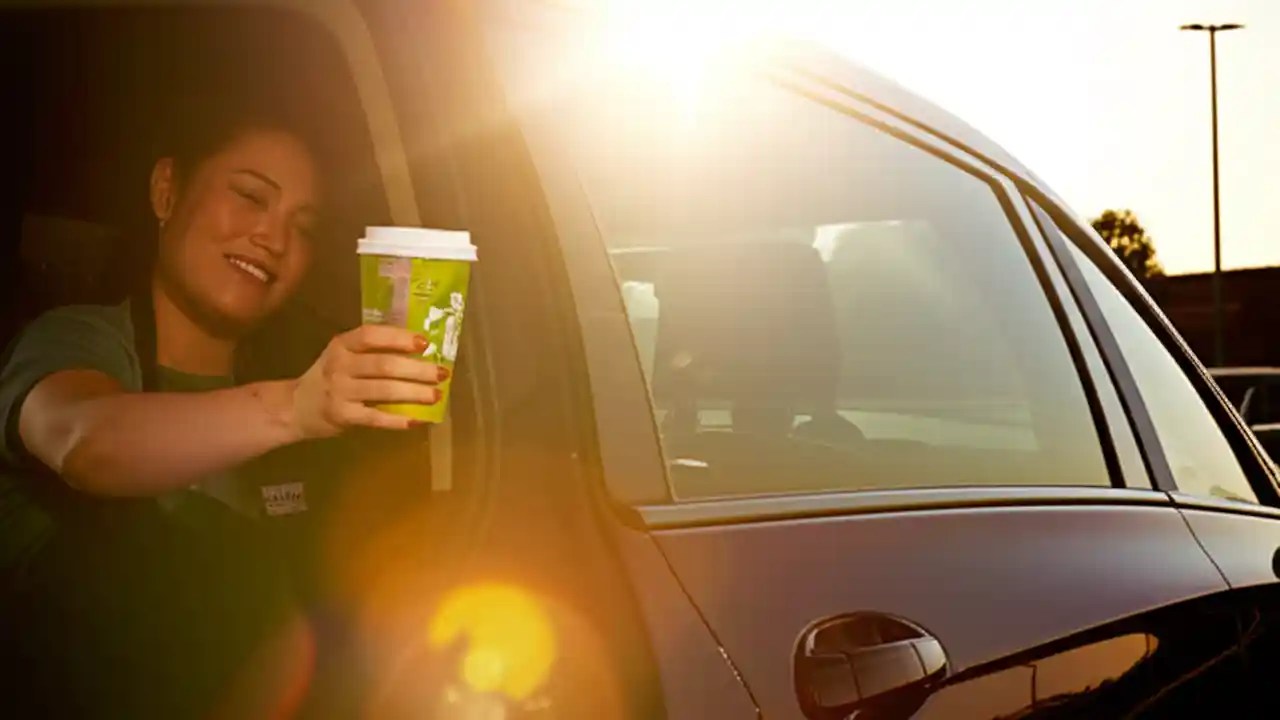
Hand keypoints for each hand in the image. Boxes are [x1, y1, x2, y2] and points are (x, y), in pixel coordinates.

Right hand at [292, 325, 448, 437]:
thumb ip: (373, 351)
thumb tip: (420, 350)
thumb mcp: (344, 356)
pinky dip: (399, 420)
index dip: (399, 338)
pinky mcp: (342, 416)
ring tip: (436, 395)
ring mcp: (340, 392)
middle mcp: (339, 365)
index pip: (371, 335)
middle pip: (384, 365)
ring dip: (414, 393)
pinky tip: (418, 419)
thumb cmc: (331, 377)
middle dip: (417, 370)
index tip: (425, 343)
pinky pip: (376, 418)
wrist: (296, 407)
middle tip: (442, 373)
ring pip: (384, 391)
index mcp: (342, 345)